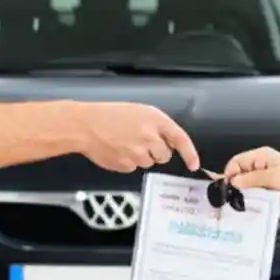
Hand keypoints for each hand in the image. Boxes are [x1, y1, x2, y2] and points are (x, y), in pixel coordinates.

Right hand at [74, 102, 200, 172]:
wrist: (85, 126)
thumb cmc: (109, 115)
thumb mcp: (138, 111)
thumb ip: (157, 126)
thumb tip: (169, 143)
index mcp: (155, 120)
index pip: (180, 139)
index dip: (190, 154)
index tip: (194, 164)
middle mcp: (149, 137)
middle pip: (164, 155)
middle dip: (156, 151)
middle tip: (140, 141)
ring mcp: (138, 153)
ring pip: (149, 162)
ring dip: (141, 156)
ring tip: (124, 143)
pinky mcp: (126, 165)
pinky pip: (133, 168)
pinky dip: (127, 161)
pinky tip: (117, 150)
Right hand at [223, 146, 279, 214]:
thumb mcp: (273, 177)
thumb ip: (250, 179)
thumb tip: (233, 182)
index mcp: (261, 157)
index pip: (236, 162)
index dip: (231, 174)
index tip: (229, 188)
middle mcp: (260, 167)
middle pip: (239, 177)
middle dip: (240, 188)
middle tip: (240, 198)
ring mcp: (264, 181)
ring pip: (246, 190)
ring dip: (250, 197)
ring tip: (254, 204)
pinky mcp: (268, 193)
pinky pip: (255, 198)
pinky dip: (258, 203)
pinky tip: (262, 207)